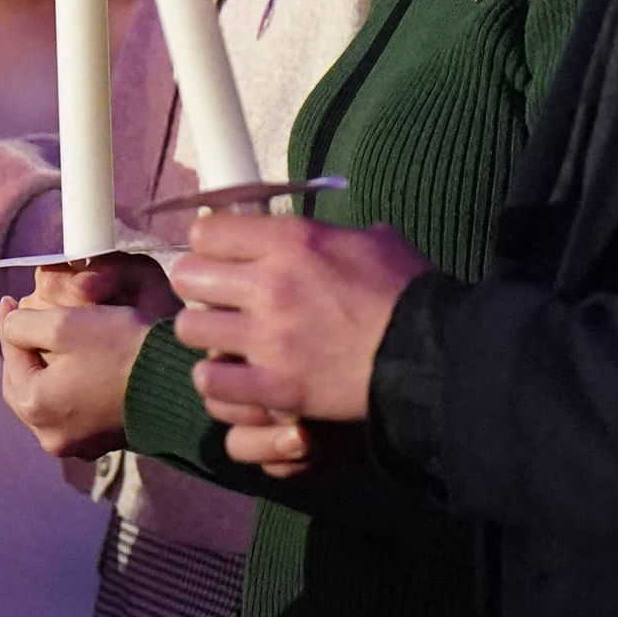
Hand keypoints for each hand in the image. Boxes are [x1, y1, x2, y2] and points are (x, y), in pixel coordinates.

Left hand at [0, 275, 155, 459]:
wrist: (177, 383)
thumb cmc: (120, 350)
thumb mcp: (64, 324)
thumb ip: (22, 323)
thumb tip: (11, 325)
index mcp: (34, 406)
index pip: (10, 355)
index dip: (9, 323)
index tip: (9, 299)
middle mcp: (49, 435)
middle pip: (23, 383)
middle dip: (24, 352)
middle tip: (25, 323)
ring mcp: (77, 444)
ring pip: (47, 399)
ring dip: (46, 370)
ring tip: (50, 343)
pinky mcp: (101, 442)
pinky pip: (72, 410)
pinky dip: (68, 387)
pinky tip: (78, 367)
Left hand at [171, 215, 425, 426]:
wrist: (430, 356)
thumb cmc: (408, 294)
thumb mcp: (374, 241)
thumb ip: (332, 234)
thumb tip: (320, 234)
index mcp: (293, 241)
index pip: (207, 230)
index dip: (209, 242)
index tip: (221, 255)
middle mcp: (271, 284)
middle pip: (187, 275)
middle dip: (199, 286)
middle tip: (219, 299)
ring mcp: (269, 338)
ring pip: (190, 328)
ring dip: (206, 334)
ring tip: (227, 341)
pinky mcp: (275, 386)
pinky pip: (211, 380)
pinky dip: (218, 380)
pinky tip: (236, 378)